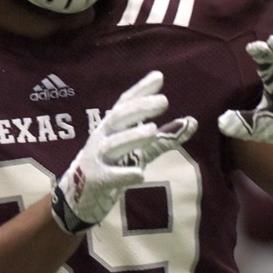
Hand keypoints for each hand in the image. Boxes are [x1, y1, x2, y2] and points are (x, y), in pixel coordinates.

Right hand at [52, 71, 197, 232]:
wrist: (80, 195)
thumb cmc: (113, 165)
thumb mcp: (139, 149)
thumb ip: (165, 137)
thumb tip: (193, 121)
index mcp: (112, 126)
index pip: (125, 103)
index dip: (140, 89)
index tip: (159, 77)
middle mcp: (102, 138)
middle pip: (118, 118)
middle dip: (139, 108)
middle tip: (163, 101)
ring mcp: (97, 159)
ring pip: (114, 145)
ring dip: (132, 136)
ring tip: (152, 130)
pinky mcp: (97, 180)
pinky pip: (110, 176)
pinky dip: (124, 174)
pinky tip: (140, 174)